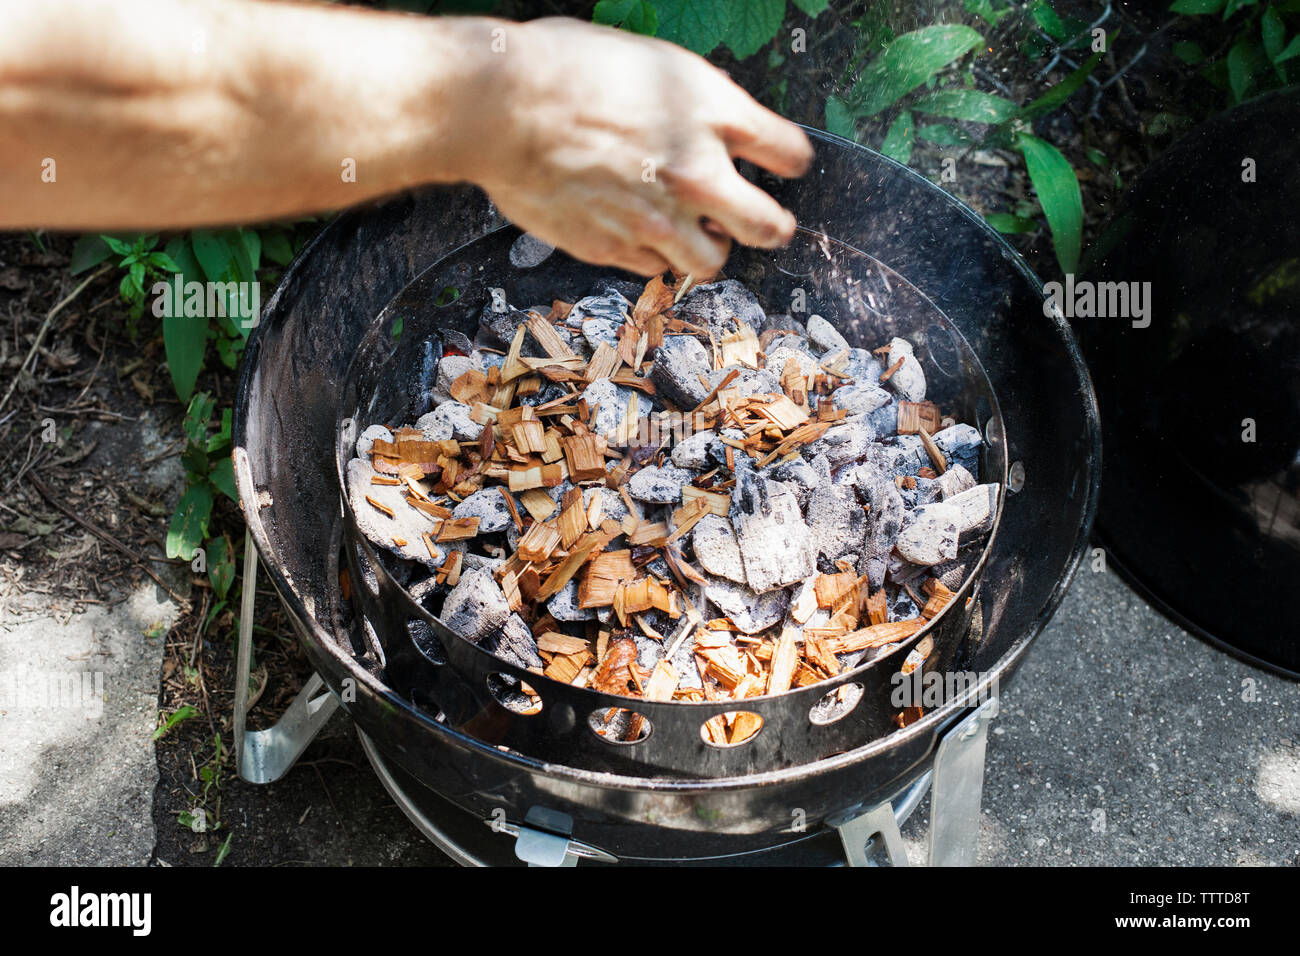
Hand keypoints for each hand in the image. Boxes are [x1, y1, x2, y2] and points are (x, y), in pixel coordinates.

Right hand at [459, 18, 812, 277]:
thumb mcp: (650, 62)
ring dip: (706, 248)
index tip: (782, 166)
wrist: (502, 107)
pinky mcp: (616, 247)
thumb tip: (708, 123)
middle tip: (763, 224)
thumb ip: (691, 102)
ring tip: (691, 234)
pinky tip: (634, 231)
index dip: (787, 162)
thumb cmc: (563, 69)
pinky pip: (652, 266)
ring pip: (712, 261)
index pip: (789, 154)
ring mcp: (658, 217)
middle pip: (769, 226)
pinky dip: (650, 254)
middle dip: (771, 226)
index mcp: (713, 113)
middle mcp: (697, 172)